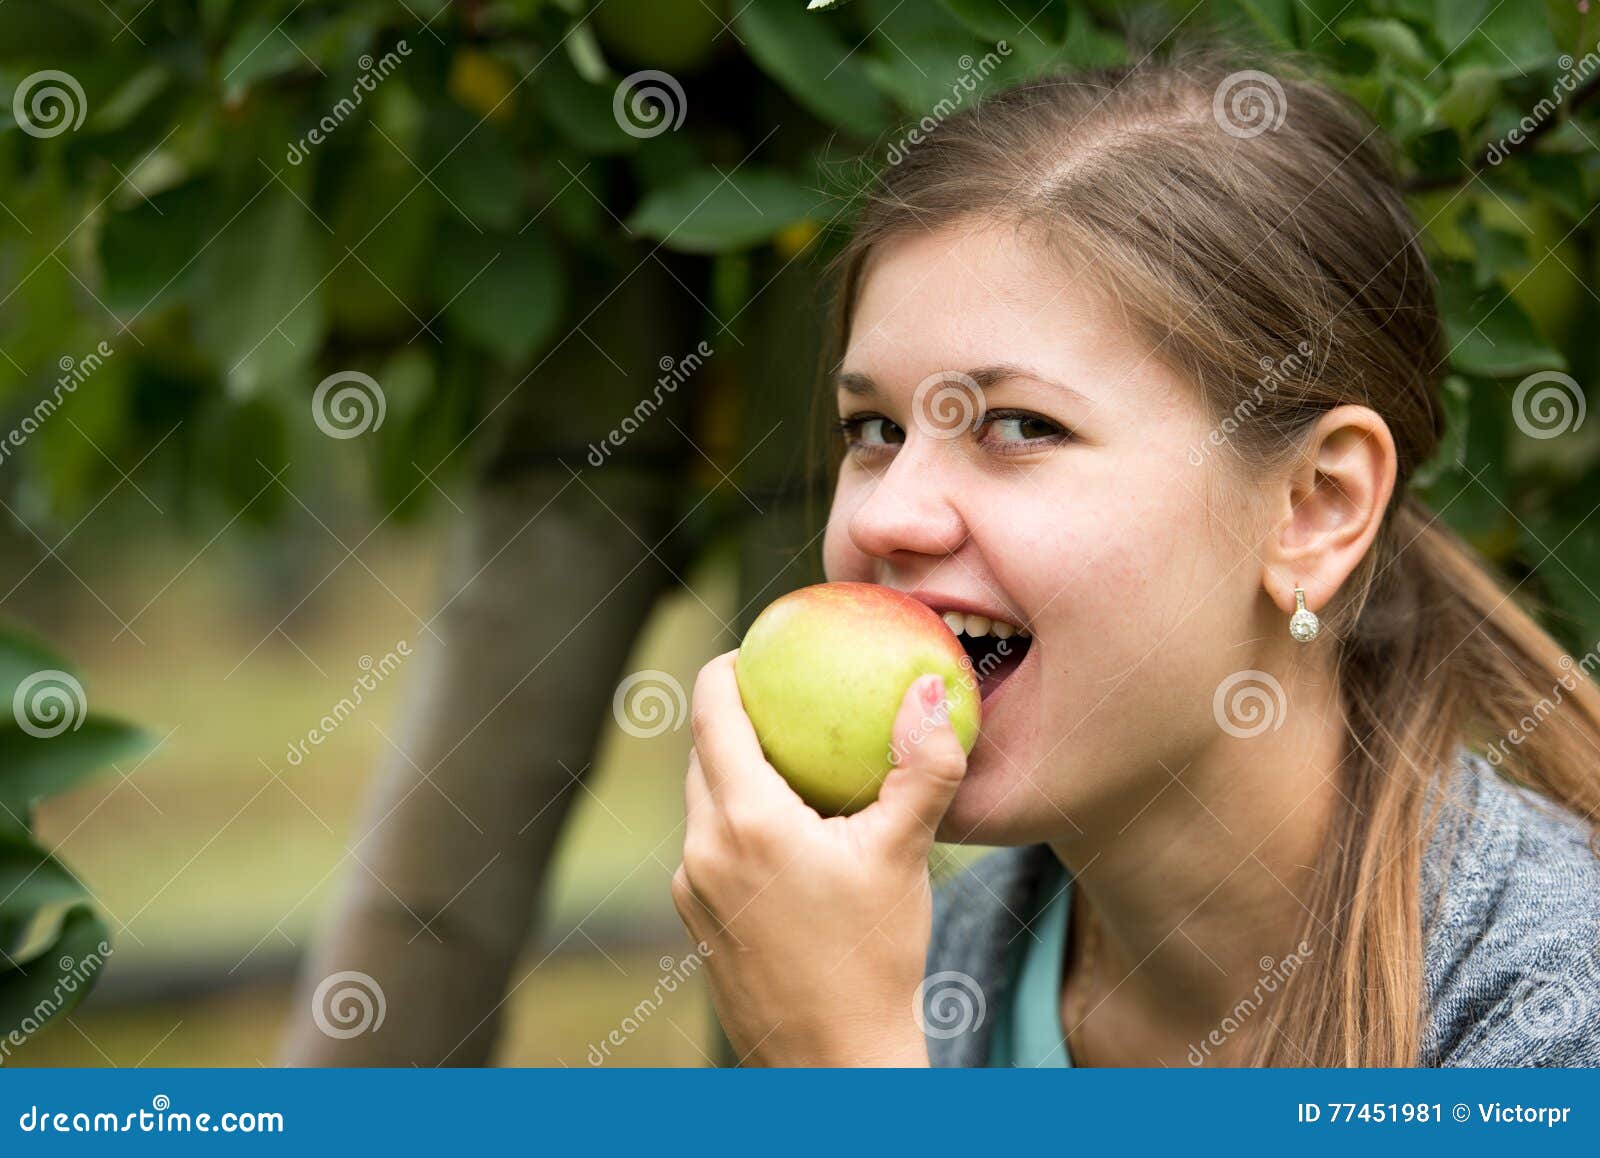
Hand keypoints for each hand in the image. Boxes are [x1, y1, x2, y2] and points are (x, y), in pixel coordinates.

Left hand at [670, 649, 968, 1066]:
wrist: (835, 1066)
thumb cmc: (874, 960)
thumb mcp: (904, 854)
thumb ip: (920, 766)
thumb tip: (929, 688)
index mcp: (744, 820)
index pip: (711, 711)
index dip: (728, 667)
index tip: (761, 649)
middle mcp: (702, 849)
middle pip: (702, 752)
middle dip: (738, 717)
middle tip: (788, 698)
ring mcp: (692, 889)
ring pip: (703, 801)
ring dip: (738, 772)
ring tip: (794, 761)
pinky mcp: (697, 921)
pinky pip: (709, 846)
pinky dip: (738, 821)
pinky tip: (791, 834)